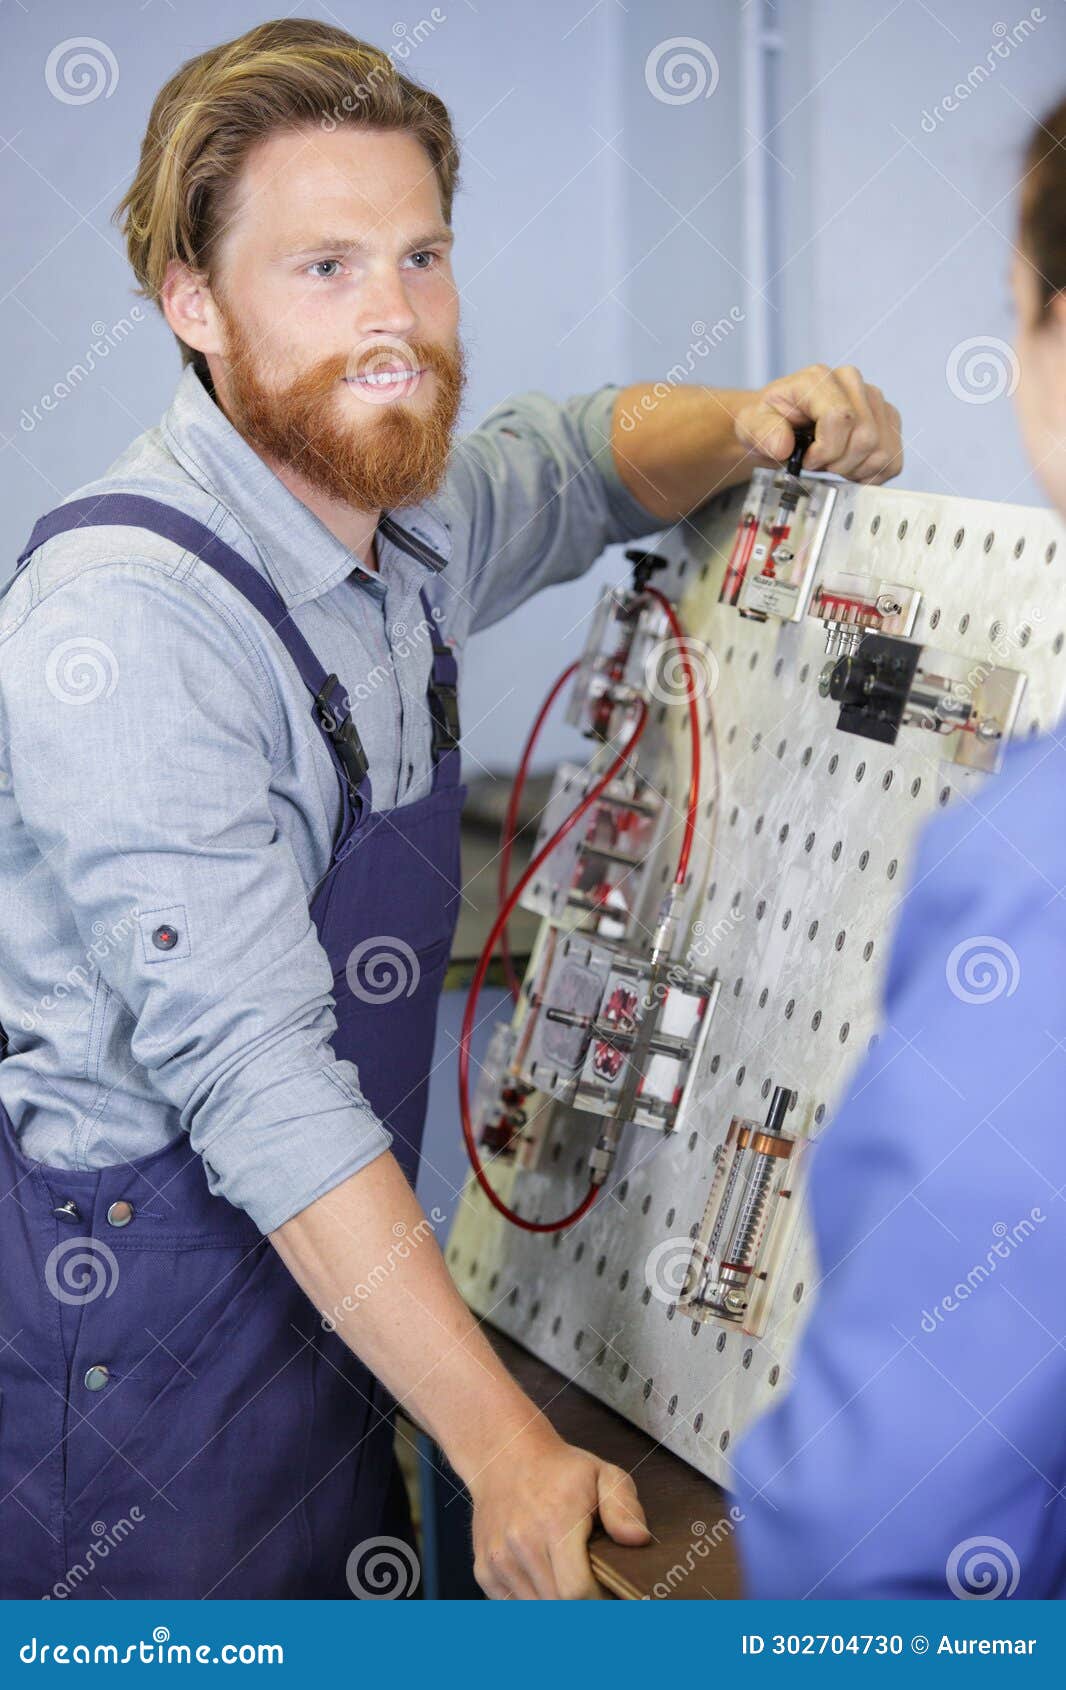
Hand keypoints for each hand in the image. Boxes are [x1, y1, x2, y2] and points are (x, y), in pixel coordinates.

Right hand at [466, 1424, 650, 1598]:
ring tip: (570, 1583)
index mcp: (555, 1521)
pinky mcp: (484, 1571)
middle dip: (582, 1609)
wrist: (503, 1457)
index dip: (599, 1603)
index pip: (576, 1592)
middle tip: (596, 1592)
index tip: (611, 1596)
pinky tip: (545, 1581)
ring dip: (557, 1608)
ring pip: (535, 1613)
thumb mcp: (603, 1474)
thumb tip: (638, 1539)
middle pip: (557, 1608)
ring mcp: (498, 1560)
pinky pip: (514, 1608)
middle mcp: (521, 1543)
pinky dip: (534, 1603)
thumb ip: (624, 1506)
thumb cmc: (559, 1470)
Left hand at [734, 363, 902, 483]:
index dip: (825, 450)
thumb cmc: (769, 422)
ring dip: (854, 469)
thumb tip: (784, 445)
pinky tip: (850, 466)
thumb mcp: (752, 425)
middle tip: (818, 462)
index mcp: (819, 379)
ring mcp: (874, 401)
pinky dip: (871, 473)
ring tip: (832, 462)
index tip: (807, 459)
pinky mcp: (888, 420)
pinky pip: (892, 459)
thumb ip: (763, 432)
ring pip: (881, 450)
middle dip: (838, 463)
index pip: (841, 418)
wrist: (778, 425)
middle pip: (865, 437)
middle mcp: (852, 383)